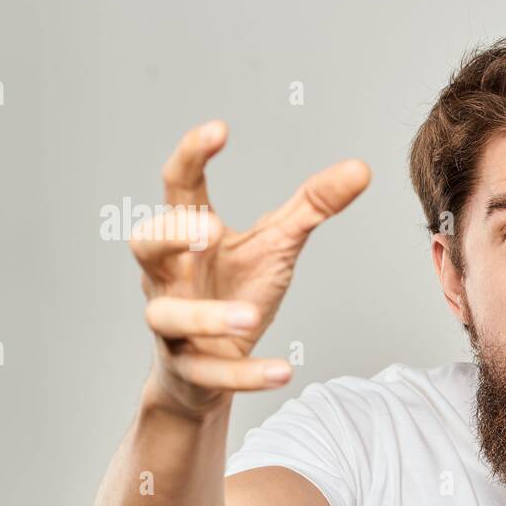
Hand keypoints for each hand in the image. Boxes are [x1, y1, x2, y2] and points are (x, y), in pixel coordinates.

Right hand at [132, 121, 370, 414]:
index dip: (192, 157)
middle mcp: (169, 277)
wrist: (208, 371)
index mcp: (189, 238)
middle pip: (145, 246)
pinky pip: (210, 375)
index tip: (219, 130)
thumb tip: (360, 169)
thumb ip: (311, 207)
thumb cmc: (236, 291)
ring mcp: (172, 325)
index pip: (179, 189)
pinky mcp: (188, 370)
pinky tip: (284, 372)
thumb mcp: (276, 245)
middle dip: (170, 234)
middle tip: (210, 228)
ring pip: (168, 317)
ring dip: (207, 316)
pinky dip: (246, 374)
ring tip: (249, 317)